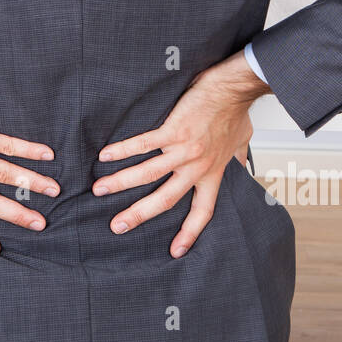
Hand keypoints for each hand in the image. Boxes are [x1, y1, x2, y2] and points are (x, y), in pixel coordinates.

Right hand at [94, 52, 269, 257]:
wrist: (233, 88)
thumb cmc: (235, 111)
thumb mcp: (240, 142)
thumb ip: (236, 158)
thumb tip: (241, 166)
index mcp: (212, 173)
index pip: (202, 211)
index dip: (189, 233)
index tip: (176, 252)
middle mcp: (197, 167)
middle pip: (165, 199)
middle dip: (138, 214)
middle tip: (117, 226)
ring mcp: (183, 149)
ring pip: (148, 174)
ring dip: (121, 183)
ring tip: (100, 190)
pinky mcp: (173, 130)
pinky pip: (143, 144)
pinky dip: (122, 151)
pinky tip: (105, 156)